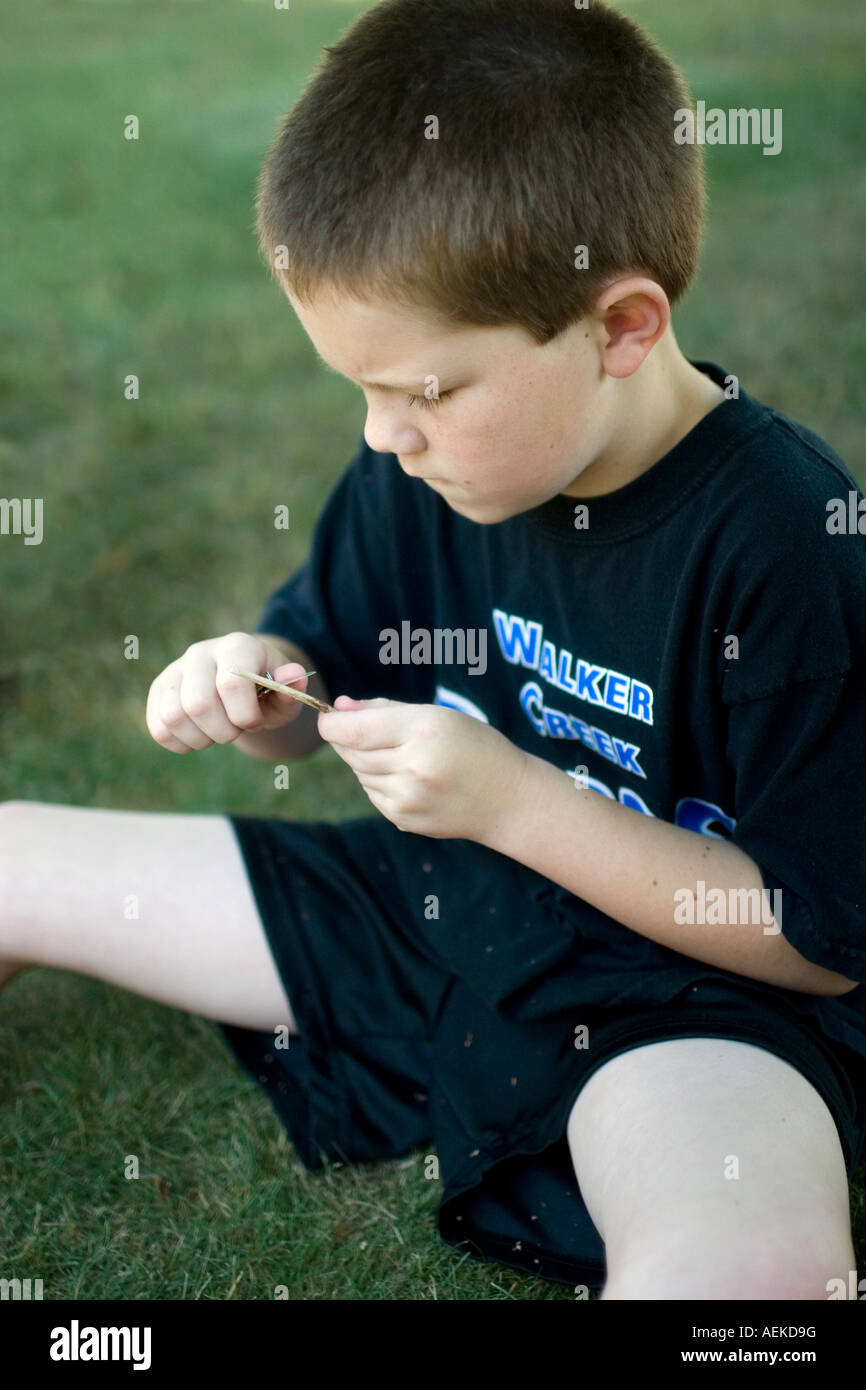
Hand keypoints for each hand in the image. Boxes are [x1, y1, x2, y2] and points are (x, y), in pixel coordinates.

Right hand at [146, 632, 309, 752]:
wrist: (240, 687)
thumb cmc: (266, 692)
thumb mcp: (285, 695)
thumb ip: (291, 690)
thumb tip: (295, 675)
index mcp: (238, 646)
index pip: (231, 683)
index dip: (244, 715)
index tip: (254, 721)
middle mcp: (202, 652)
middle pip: (198, 703)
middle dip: (222, 731)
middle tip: (235, 730)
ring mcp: (176, 669)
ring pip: (173, 716)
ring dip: (201, 738)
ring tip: (217, 732)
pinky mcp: (159, 690)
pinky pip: (158, 728)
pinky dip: (180, 743)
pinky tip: (199, 736)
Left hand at [316, 695, 529, 840]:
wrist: (508, 799)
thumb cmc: (475, 746)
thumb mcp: (438, 715)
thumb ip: (384, 709)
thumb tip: (340, 706)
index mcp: (423, 731)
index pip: (354, 730)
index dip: (332, 723)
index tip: (327, 716)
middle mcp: (413, 767)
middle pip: (353, 752)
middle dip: (349, 739)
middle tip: (362, 729)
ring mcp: (408, 798)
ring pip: (360, 774)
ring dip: (365, 760)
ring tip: (399, 753)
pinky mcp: (405, 819)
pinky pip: (373, 793)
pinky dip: (378, 781)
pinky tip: (406, 776)